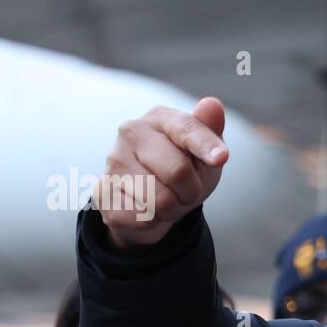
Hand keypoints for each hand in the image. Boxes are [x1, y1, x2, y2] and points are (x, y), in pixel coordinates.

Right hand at [98, 97, 228, 248]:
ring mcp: (114, 161)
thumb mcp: (203, 154)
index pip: (186, 129)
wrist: (149, 203)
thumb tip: (213, 105)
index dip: (206, 145)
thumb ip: (209, 131)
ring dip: (173, 209)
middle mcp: (132, 132)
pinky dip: (153, 220)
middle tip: (186, 190)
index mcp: (160, 118)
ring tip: (165, 198)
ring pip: (161, 200)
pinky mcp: (104, 191)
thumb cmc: (183, 171)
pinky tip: (145, 208)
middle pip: (178, 172)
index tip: (221, 158)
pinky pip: (143, 217)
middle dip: (191, 191)